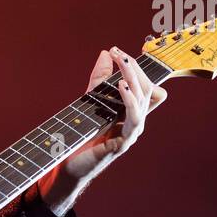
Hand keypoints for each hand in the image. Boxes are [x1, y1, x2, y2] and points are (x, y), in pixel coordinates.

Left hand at [37, 45, 167, 215]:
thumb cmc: (82, 135)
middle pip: (148, 89)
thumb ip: (99, 79)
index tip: (118, 50)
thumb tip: (106, 53)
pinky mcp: (123, 144)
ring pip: (144, 101)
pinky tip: (122, 86)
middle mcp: (136, 122)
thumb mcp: (90, 100)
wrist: (68, 166)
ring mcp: (132, 133)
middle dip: (135, 67)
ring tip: (124, 63)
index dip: (138, 67)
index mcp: (132, 112)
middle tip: (119, 52)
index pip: (148, 86)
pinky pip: (134, 119)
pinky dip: (130, 101)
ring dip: (134, 78)